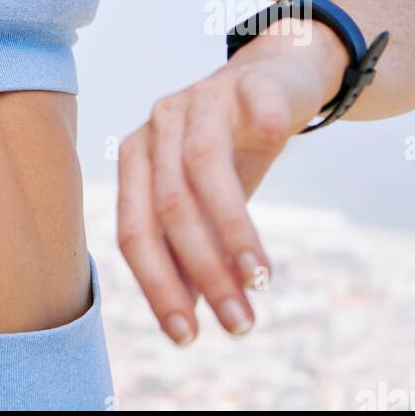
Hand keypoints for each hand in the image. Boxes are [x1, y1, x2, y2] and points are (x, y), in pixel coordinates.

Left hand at [116, 46, 327, 345]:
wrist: (273, 81)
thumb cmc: (232, 151)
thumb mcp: (207, 206)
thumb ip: (190, 252)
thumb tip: (184, 321)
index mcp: (137, 157)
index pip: (134, 229)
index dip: (157, 285)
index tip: (187, 335)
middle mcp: (159, 125)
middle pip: (169, 205)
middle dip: (202, 272)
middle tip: (238, 323)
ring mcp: (201, 97)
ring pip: (203, 165)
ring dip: (233, 231)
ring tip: (260, 280)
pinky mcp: (248, 80)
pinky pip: (257, 107)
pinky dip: (267, 131)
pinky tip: (280, 148)